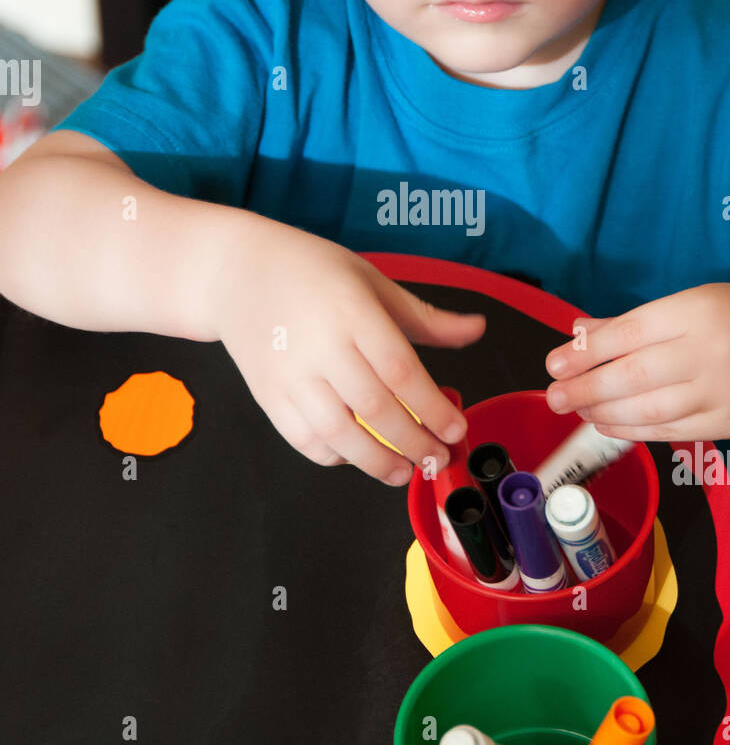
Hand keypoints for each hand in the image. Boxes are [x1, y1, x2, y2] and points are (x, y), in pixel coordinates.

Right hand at [211, 217, 484, 483]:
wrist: (236, 273)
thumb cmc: (311, 272)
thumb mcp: (372, 281)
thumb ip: (425, 317)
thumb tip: (477, 329)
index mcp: (352, 311)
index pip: (401, 371)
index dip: (433, 408)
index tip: (457, 430)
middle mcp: (319, 346)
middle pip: (375, 409)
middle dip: (414, 443)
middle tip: (438, 458)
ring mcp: (289, 375)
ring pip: (338, 434)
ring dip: (377, 462)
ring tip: (404, 472)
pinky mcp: (266, 395)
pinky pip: (304, 439)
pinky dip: (335, 457)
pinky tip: (358, 457)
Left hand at [543, 283, 729, 441]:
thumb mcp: (694, 302)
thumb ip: (636, 322)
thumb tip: (580, 333)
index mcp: (697, 311)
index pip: (629, 334)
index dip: (587, 352)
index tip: (554, 363)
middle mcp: (708, 352)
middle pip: (633, 376)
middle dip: (586, 388)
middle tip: (553, 396)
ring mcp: (719, 392)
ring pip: (648, 409)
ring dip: (603, 412)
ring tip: (576, 408)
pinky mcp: (726, 424)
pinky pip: (669, 430)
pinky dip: (632, 429)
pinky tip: (607, 423)